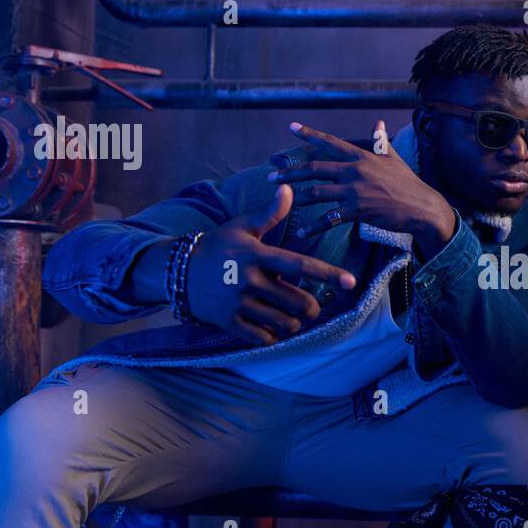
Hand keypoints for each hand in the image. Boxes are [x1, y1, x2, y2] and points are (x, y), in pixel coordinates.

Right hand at [185, 184, 356, 345]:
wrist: (176, 270)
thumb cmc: (217, 246)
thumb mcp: (242, 226)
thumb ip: (269, 213)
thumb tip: (288, 189)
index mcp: (257, 255)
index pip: (300, 265)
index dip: (328, 273)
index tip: (351, 281)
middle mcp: (250, 279)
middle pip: (299, 302)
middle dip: (312, 308)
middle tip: (310, 306)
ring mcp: (238, 302)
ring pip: (284, 323)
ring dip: (295, 324)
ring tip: (292, 318)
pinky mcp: (229, 321)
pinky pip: (263, 338)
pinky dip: (274, 337)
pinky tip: (273, 329)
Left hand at [268, 120, 457, 258]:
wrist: (422, 206)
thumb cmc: (407, 182)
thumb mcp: (394, 158)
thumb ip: (380, 141)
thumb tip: (378, 123)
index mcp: (361, 156)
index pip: (330, 143)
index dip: (309, 134)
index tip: (291, 127)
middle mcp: (355, 171)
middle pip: (315, 169)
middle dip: (290, 173)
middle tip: (271, 176)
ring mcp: (355, 191)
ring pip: (318, 192)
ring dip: (296, 197)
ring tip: (282, 201)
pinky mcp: (358, 210)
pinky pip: (330, 218)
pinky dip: (314, 226)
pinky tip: (302, 232)